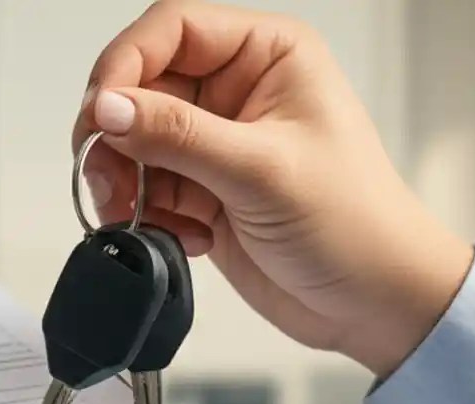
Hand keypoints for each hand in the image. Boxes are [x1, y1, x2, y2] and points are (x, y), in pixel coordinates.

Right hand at [74, 0, 474, 377]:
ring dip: (122, 181)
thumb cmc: (354, 225)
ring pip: (132, 142)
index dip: (125, 64)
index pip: (172, 29)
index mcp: (267, 54)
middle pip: (139, 86)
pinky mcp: (202, 190)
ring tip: (136, 216)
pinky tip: (183, 238)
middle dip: (116, 135)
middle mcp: (237, 89)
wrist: (374, 304)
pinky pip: (145, 188)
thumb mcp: (261, 171)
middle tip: (107, 177)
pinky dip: (145, 214)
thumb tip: (107, 106)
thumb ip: (177, 134)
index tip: (100, 114)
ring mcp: (216, 142)